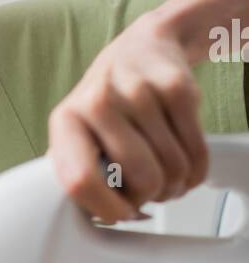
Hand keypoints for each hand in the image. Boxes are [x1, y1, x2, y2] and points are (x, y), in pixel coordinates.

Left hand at [47, 10, 208, 223]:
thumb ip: (79, 171)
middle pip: (140, 179)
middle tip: (151, 193)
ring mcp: (139, 92)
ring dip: (175, 185)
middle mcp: (99, 102)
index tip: (120, 214)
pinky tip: (186, 164)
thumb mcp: (78, 131)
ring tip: (167, 177)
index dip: (106, 208)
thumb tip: (102, 216)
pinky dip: (196, 170)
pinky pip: (196, 151)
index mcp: (66, 120)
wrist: (144, 45)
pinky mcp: (177, 88)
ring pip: (172, 168)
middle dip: (151, 197)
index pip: (80, 180)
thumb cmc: (108, 99)